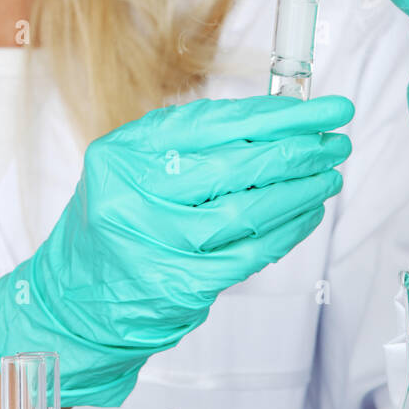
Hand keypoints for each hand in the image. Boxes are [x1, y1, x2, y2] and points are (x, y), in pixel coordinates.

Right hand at [0, 92, 353, 404]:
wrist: (72, 301)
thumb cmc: (112, 224)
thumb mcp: (131, 167)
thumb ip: (189, 144)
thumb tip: (273, 122)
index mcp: (125, 154)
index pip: (214, 123)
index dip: (276, 114)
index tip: (320, 107)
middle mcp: (136, 196)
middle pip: (236, 164)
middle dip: (298, 148)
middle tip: (337, 137)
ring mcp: (158, 244)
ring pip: (248, 209)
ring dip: (300, 190)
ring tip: (330, 174)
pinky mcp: (180, 286)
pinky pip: (248, 253)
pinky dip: (286, 231)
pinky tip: (307, 214)